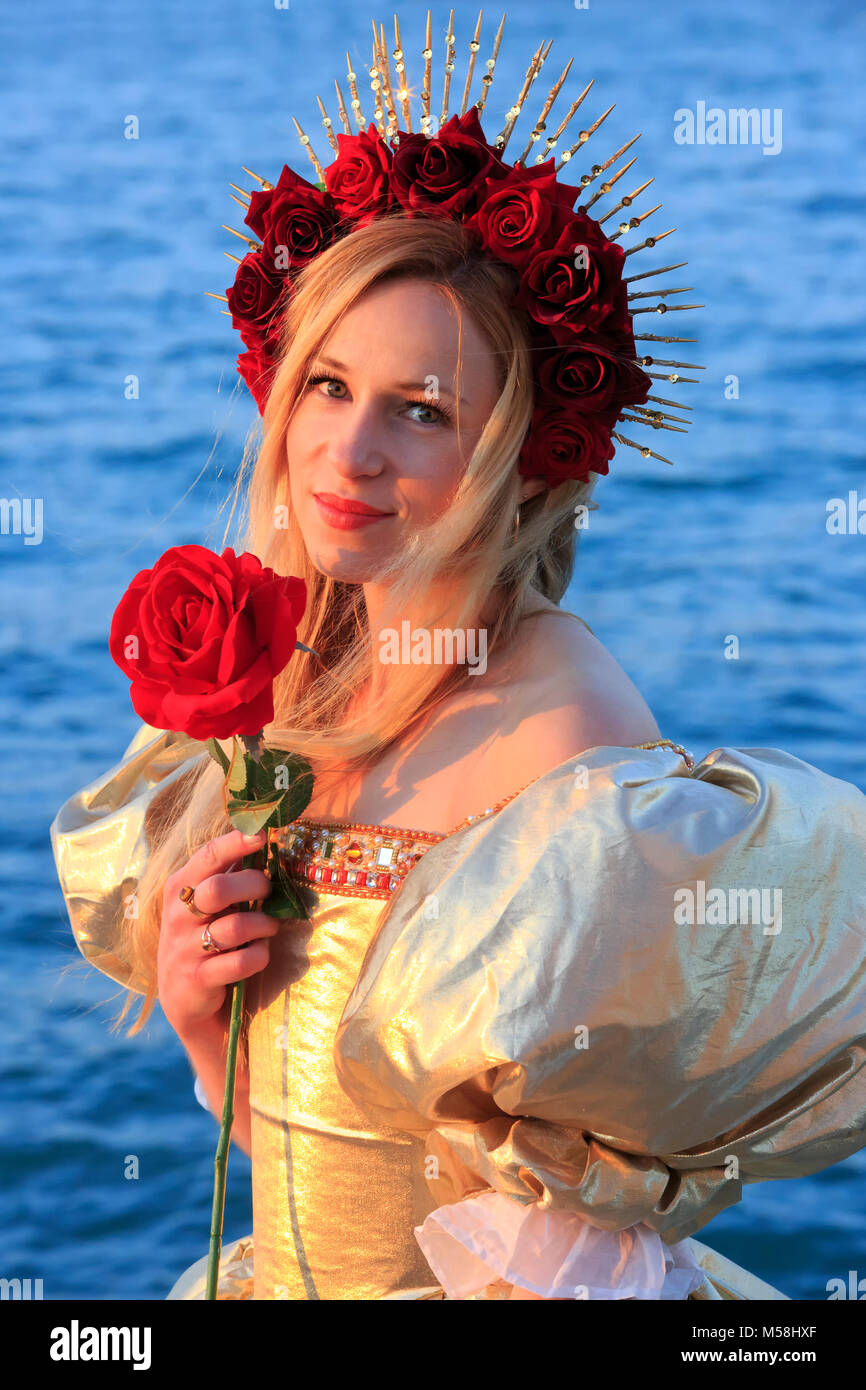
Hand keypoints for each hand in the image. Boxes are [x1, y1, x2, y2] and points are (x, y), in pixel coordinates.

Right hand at [159, 827, 275, 1038]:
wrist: (184, 1001)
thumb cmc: (202, 940)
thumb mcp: (204, 906)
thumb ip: (226, 876)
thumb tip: (259, 840)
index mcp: (179, 889)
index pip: (206, 856)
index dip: (235, 843)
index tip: (261, 834)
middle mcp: (177, 916)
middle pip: (218, 889)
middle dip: (254, 886)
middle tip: (269, 891)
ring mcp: (184, 949)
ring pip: (235, 927)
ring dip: (263, 925)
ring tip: (268, 927)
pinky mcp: (198, 979)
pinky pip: (241, 961)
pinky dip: (259, 955)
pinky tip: (259, 953)